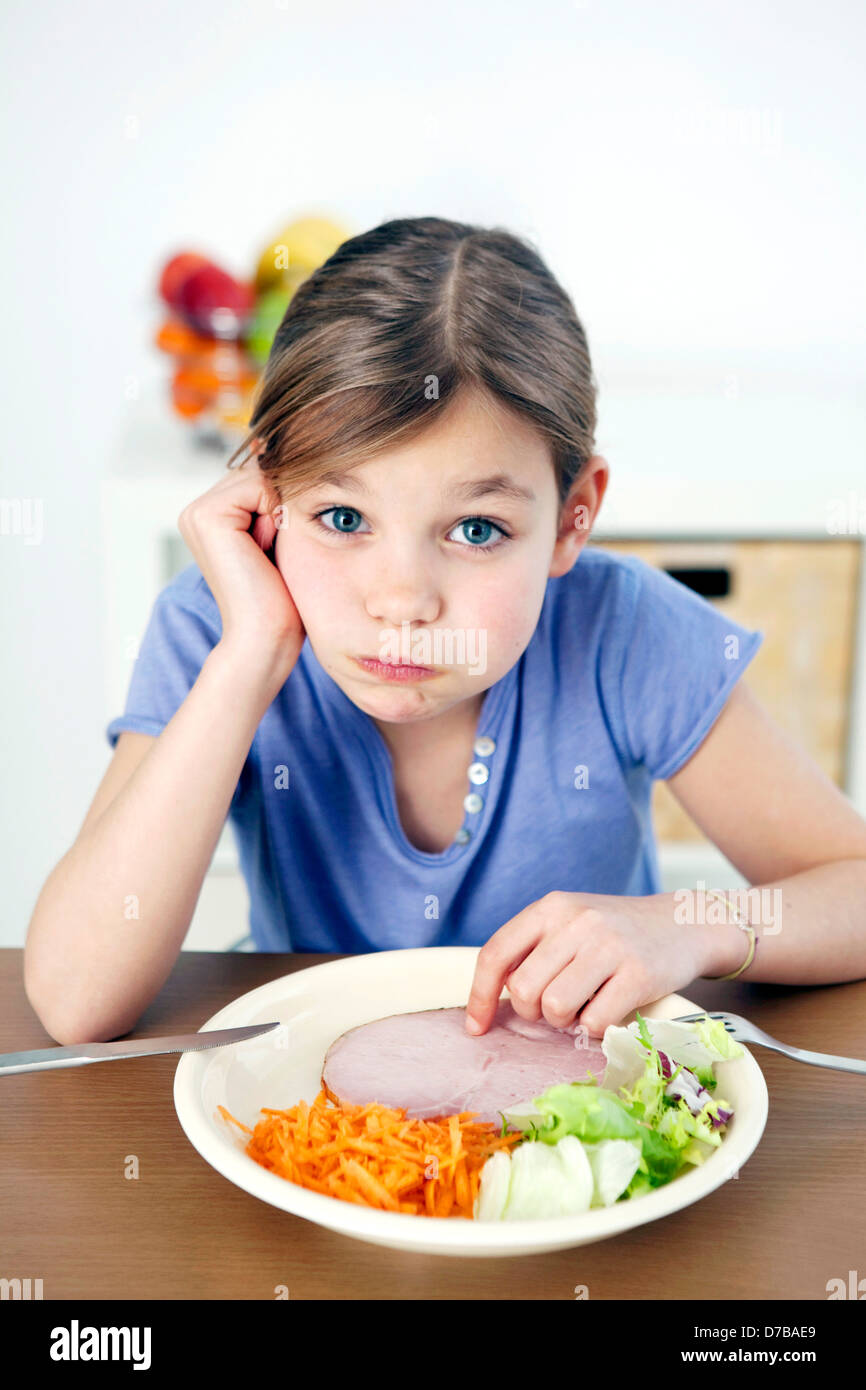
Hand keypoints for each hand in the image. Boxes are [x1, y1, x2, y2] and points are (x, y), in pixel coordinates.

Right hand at [177, 450, 305, 664]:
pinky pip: (260, 484)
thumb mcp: (281, 539)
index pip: (262, 478)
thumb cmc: (281, 600)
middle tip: (272, 555)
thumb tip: (282, 447)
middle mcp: (197, 510)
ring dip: (280, 511)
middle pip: (261, 473)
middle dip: (281, 506)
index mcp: (211, 516)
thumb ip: (276, 498)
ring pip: (263, 477)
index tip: (278, 549)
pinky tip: (264, 548)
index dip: (284, 506)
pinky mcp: (206, 515)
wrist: (266, 639)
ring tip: (267, 553)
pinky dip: (275, 513)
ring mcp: (196, 511)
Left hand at [464, 890, 710, 1037]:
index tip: (477, 1027)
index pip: (496, 954)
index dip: (479, 996)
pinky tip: (609, 1008)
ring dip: (564, 1020)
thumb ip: (533, 950)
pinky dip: (595, 1027)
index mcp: (551, 907)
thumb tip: (491, 1000)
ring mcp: (609, 946)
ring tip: (583, 1006)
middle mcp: (577, 921)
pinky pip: (595, 1022)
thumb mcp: (570, 923)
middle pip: (523, 989)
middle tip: (556, 1005)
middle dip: (533, 1011)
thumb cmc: (615, 931)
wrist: (682, 923)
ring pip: (555, 1007)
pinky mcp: (639, 974)